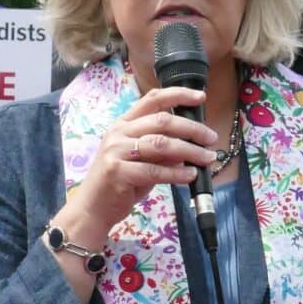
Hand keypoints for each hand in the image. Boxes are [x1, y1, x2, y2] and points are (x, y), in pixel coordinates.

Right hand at [58, 84, 218, 243]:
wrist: (92, 208)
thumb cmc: (120, 182)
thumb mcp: (142, 159)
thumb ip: (163, 149)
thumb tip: (193, 142)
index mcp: (124, 123)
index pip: (153, 99)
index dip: (178, 94)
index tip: (200, 96)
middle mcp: (118, 133)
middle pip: (162, 121)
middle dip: (192, 128)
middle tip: (211, 138)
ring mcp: (116, 151)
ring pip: (161, 144)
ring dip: (190, 151)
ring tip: (207, 158)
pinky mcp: (117, 173)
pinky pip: (154, 170)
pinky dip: (177, 172)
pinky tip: (191, 175)